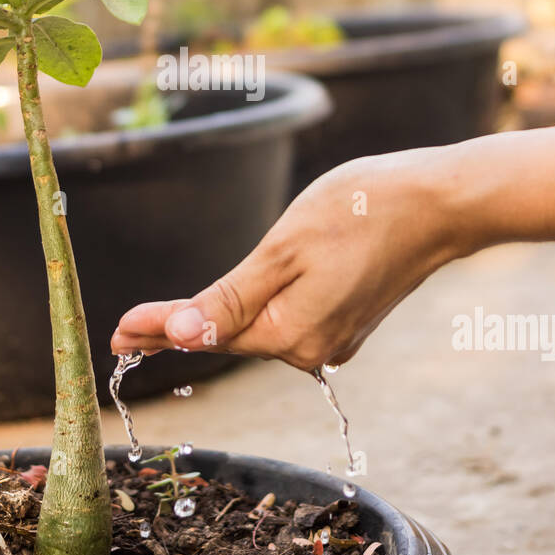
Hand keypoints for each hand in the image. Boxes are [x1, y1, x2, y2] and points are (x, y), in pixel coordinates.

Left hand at [111, 146, 463, 370]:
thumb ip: (230, 299)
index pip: (207, 335)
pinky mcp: (347, 321)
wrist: (439, 204)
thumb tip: (181, 336)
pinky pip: (288, 319)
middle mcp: (313, 350)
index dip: (157, 330)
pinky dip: (258, 310)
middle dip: (180, 330)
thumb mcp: (283, 250)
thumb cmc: (361, 212)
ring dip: (219, 320)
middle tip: (124, 333)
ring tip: (167, 321)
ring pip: (261, 327)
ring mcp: (334, 339)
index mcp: (292, 335)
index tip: (114, 334)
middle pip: (232, 336)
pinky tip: (237, 302)